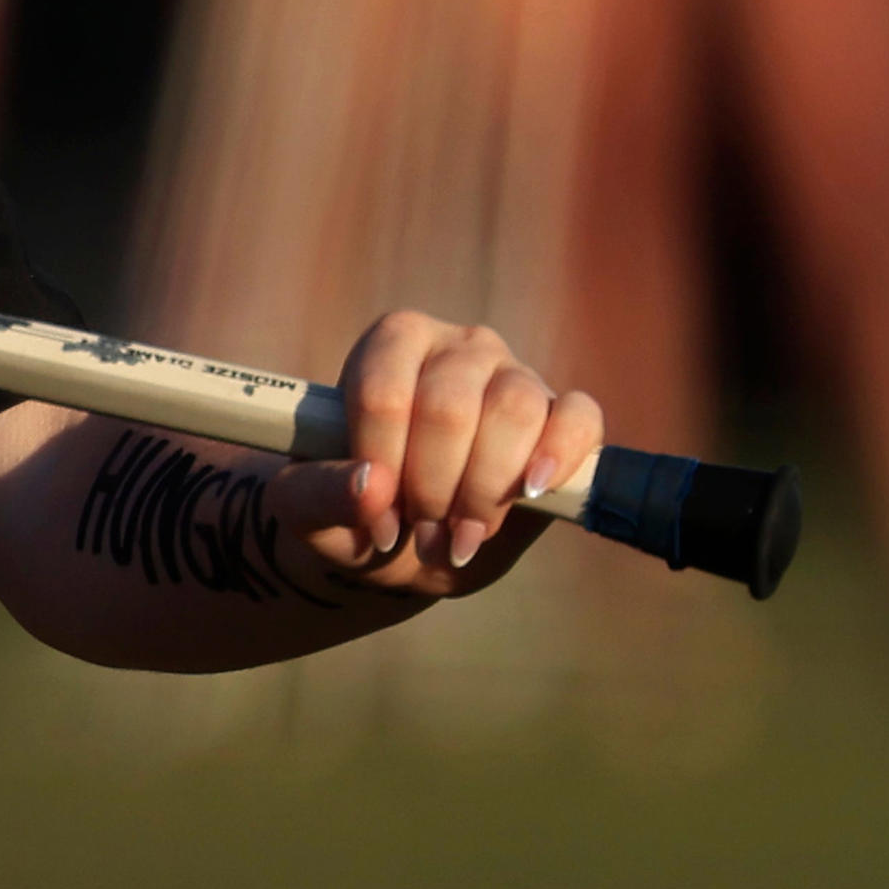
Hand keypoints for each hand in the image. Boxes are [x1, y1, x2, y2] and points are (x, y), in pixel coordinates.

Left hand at [263, 311, 603, 602]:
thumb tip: (372, 486)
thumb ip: (317, 494)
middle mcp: (457, 347)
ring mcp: (515, 374)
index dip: (382, 468)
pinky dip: (559, 455)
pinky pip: (579, 417)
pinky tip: (530, 492)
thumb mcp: (308, 511)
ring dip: (485, 488)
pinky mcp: (565, 414)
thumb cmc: (354, 512)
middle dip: (433, 488)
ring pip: (513, 409)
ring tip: (462, 533)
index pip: (383, 395)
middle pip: (448, 407)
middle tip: (423, 534)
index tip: (377, 525)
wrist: (411, 543)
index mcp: (390, 345)